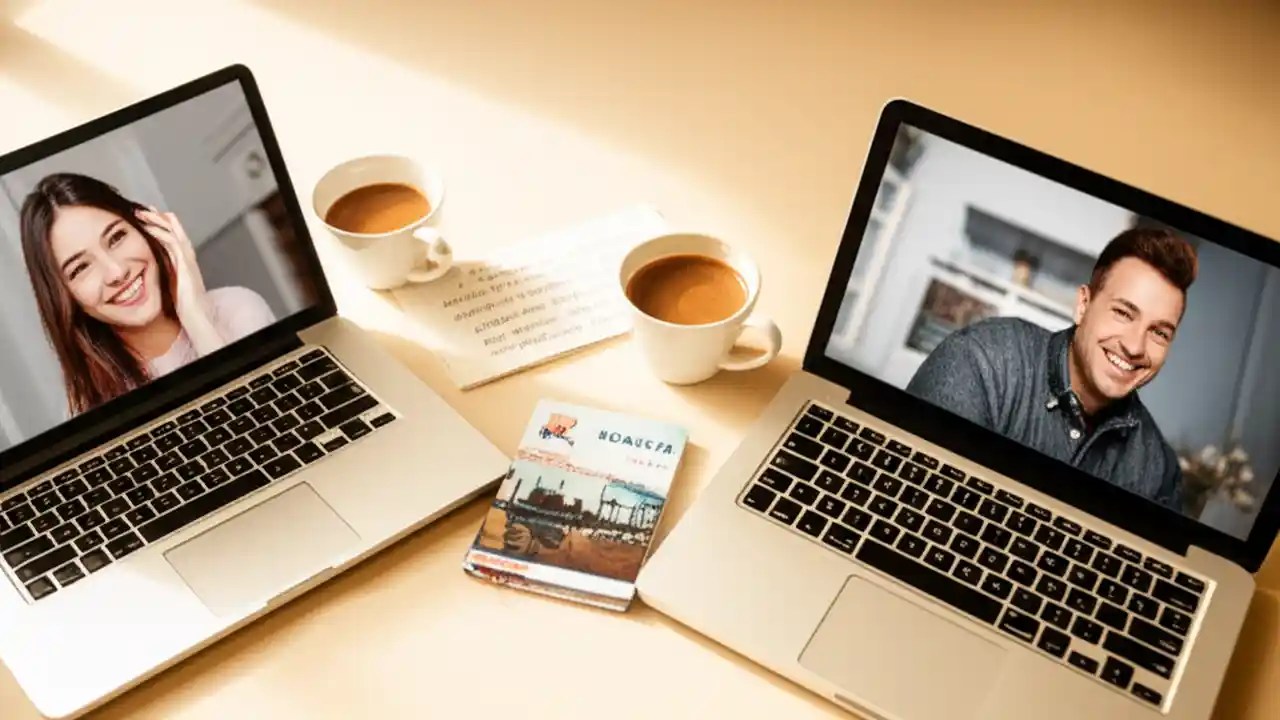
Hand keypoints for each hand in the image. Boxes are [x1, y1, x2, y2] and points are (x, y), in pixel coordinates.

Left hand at [136, 208, 224, 353]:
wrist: (196, 317)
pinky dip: (160, 232)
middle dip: (160, 217)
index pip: (174, 237)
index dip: (162, 225)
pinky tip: (148, 227)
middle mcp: (188, 257)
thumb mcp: (174, 285)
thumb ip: (168, 274)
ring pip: (173, 232)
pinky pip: (171, 243)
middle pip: (175, 230)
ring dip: (157, 220)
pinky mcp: (185, 264)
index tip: (148, 217)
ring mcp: (188, 259)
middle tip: (144, 208)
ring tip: (142, 213)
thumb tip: (155, 271)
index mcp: (185, 261)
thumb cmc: (185, 307)